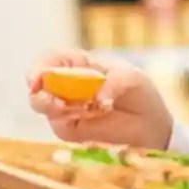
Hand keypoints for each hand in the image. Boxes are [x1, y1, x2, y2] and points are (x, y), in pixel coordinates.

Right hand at [27, 49, 173, 149]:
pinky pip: (60, 126)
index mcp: (79, 64)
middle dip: (40, 92)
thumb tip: (96, 99)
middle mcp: (66, 84)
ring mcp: (66, 107)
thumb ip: (113, 83)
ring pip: (42, 106)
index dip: (40, 66)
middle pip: (39, 85)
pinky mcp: (71, 129)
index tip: (37, 77)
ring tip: (76, 108)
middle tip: (54, 100)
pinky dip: (68, 121)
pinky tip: (87, 117)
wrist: (150, 124)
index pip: (51, 59)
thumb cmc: (138, 92)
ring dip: (52, 106)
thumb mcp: (131, 78)